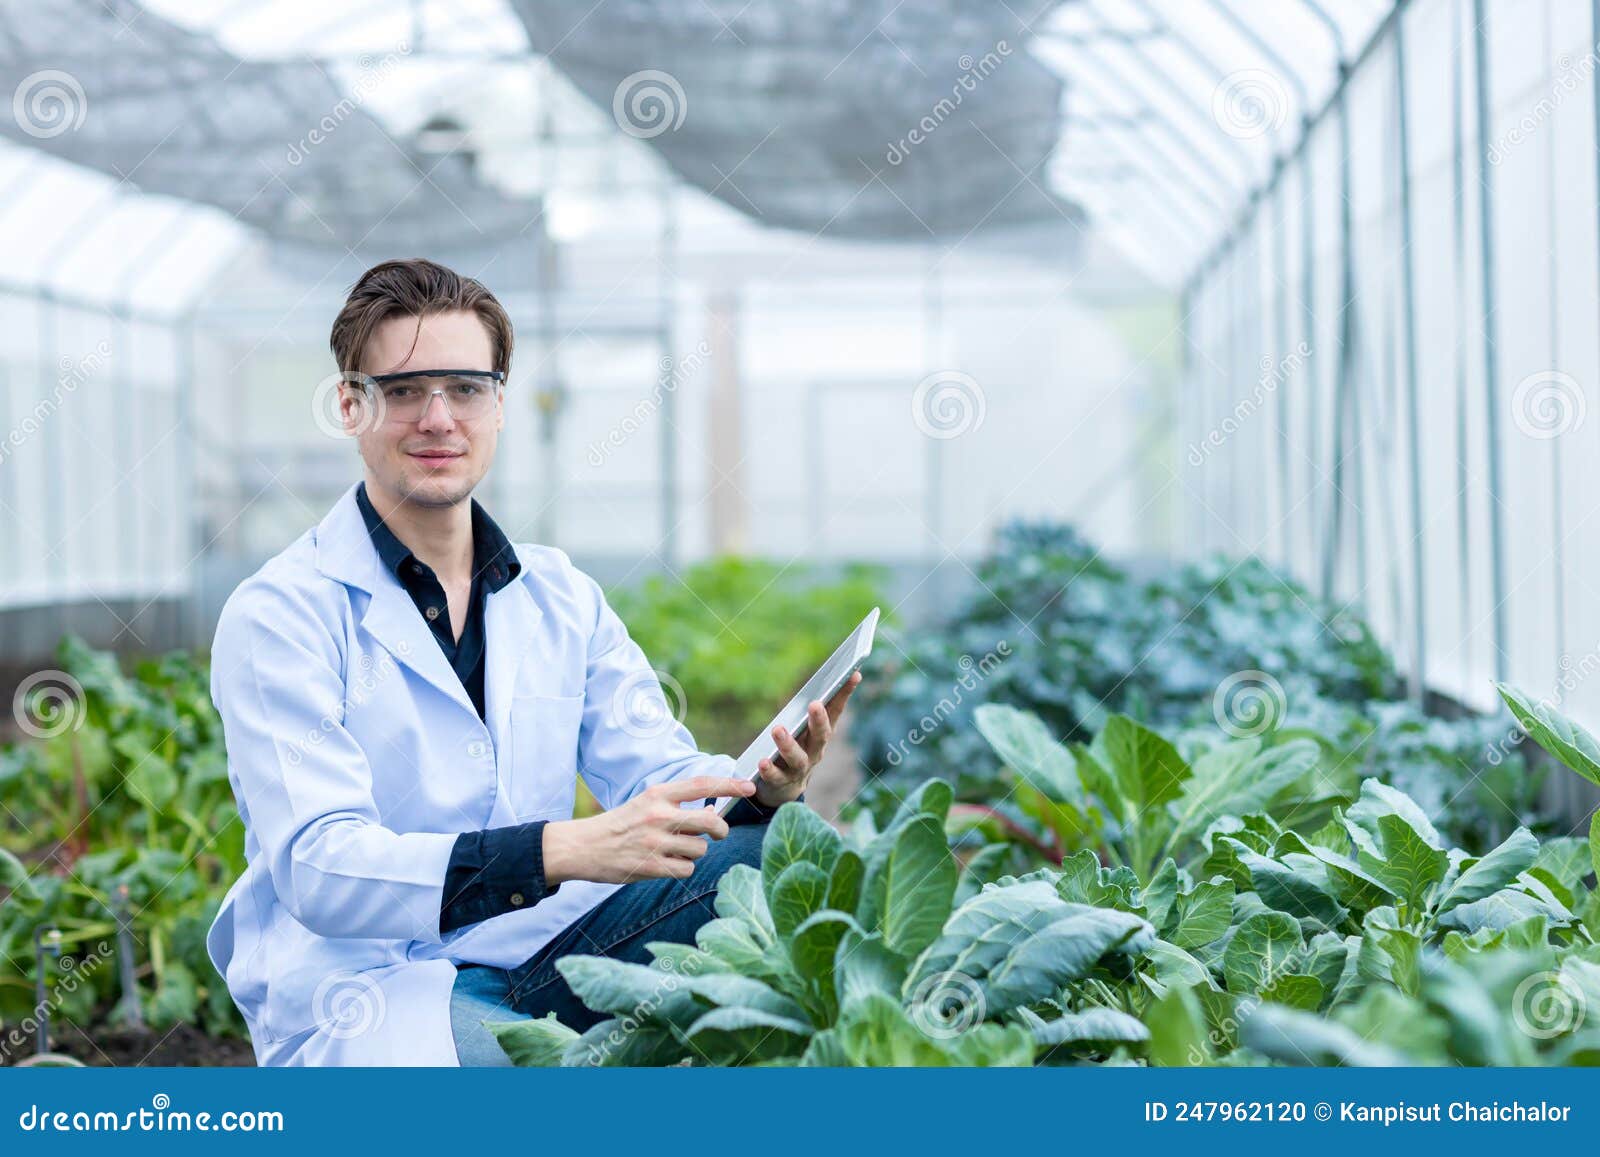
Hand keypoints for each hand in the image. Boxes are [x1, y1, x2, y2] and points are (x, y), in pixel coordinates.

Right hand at [542, 776, 756, 885]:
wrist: (583, 847)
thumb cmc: (620, 824)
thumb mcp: (645, 803)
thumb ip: (676, 803)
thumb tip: (712, 808)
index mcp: (657, 794)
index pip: (701, 785)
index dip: (729, 785)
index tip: (749, 787)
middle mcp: (658, 816)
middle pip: (710, 822)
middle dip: (720, 829)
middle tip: (717, 832)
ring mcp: (655, 843)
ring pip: (700, 849)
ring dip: (695, 852)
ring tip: (674, 850)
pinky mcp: (652, 867)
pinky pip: (687, 869)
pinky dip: (683, 868)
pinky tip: (666, 864)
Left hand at [754, 670, 862, 808]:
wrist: (784, 789)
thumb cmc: (796, 749)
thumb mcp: (804, 730)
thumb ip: (809, 710)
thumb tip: (820, 682)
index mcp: (821, 734)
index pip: (836, 711)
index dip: (845, 693)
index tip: (853, 674)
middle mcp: (815, 751)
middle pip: (821, 736)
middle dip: (819, 720)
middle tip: (815, 704)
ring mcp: (799, 769)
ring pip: (797, 758)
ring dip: (788, 744)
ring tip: (777, 729)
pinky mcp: (781, 782)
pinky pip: (775, 777)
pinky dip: (769, 770)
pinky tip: (762, 762)